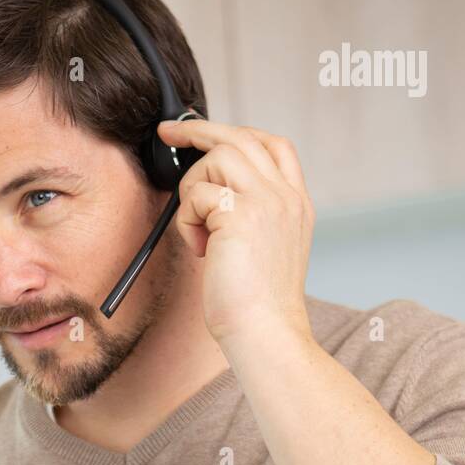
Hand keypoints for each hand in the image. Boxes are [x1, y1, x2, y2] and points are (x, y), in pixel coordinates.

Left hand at [156, 117, 314, 347]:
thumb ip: (250, 216)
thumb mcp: (263, 250)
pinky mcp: (239, 214)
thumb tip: (211, 194)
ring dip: (193, 187)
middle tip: (168, 132)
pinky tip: (200, 249)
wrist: (266, 334)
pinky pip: (197, 193)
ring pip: (217, 156)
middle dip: (199, 129)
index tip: (205, 133)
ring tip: (197, 229)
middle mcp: (286, 196)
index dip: (237, 132)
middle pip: (241, 137)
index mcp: (296, 204)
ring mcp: (266, 201)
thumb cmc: (257, 307)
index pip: (274, 145)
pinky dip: (187, 219)